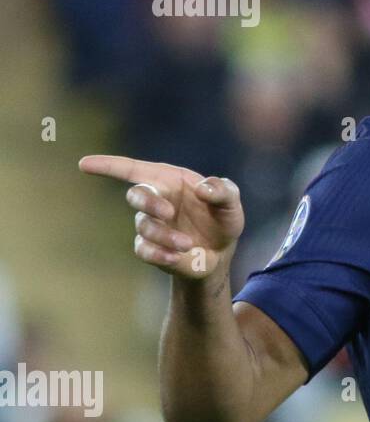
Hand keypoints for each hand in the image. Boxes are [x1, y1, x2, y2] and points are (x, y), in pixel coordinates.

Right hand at [79, 155, 244, 280]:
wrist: (220, 252)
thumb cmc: (222, 220)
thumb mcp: (232, 204)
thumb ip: (224, 191)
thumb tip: (203, 188)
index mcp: (171, 180)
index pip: (135, 169)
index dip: (109, 165)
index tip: (85, 164)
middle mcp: (156, 199)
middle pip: (136, 195)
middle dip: (149, 203)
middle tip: (168, 213)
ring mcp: (150, 224)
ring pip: (144, 226)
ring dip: (166, 235)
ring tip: (188, 244)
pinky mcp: (149, 247)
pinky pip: (144, 249)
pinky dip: (160, 253)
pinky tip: (176, 257)